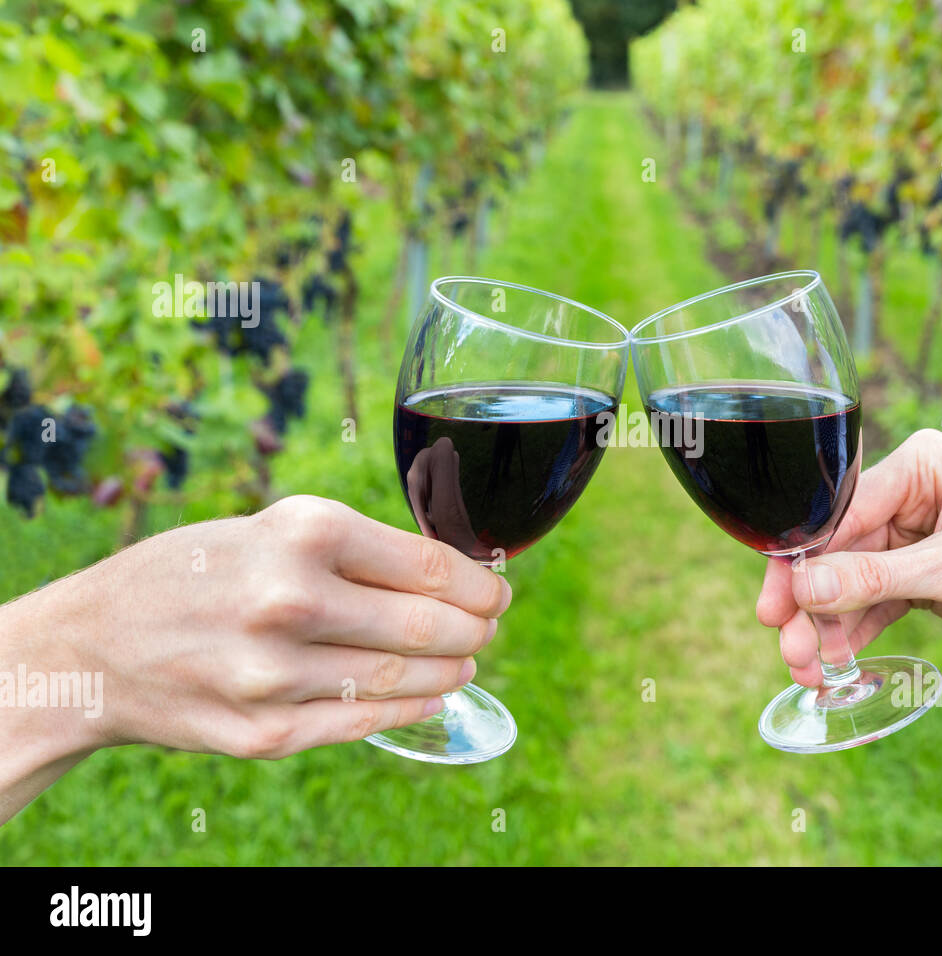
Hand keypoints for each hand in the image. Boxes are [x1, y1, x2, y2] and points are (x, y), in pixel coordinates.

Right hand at [3, 495, 510, 762]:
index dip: (480, 584)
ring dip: (451, 670)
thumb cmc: (194, 575)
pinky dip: (412, 707)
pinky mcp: (266, 733)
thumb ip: (355, 549)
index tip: (495, 589)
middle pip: (429, 625)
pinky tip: (430, 694)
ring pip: (404, 679)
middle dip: (474, 628)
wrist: (93, 648)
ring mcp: (278, 675)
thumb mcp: (269, 529)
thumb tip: (451, 573)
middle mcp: (291, 601)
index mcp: (301, 533)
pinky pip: (365, 722)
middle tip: (488, 625)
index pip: (431, 567)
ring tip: (466, 659)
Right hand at [756, 429, 941, 685]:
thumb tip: (805, 586)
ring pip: (847, 582)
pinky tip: (833, 663)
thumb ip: (877, 578)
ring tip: (807, 668)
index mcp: (925, 466)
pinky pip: (870, 605)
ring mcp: (915, 540)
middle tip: (786, 644)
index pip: (844, 508)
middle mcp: (914, 496)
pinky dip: (851, 633)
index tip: (778, 600)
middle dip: (810, 599)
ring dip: (825, 625)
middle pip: (838, 548)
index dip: (805, 556)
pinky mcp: (921, 580)